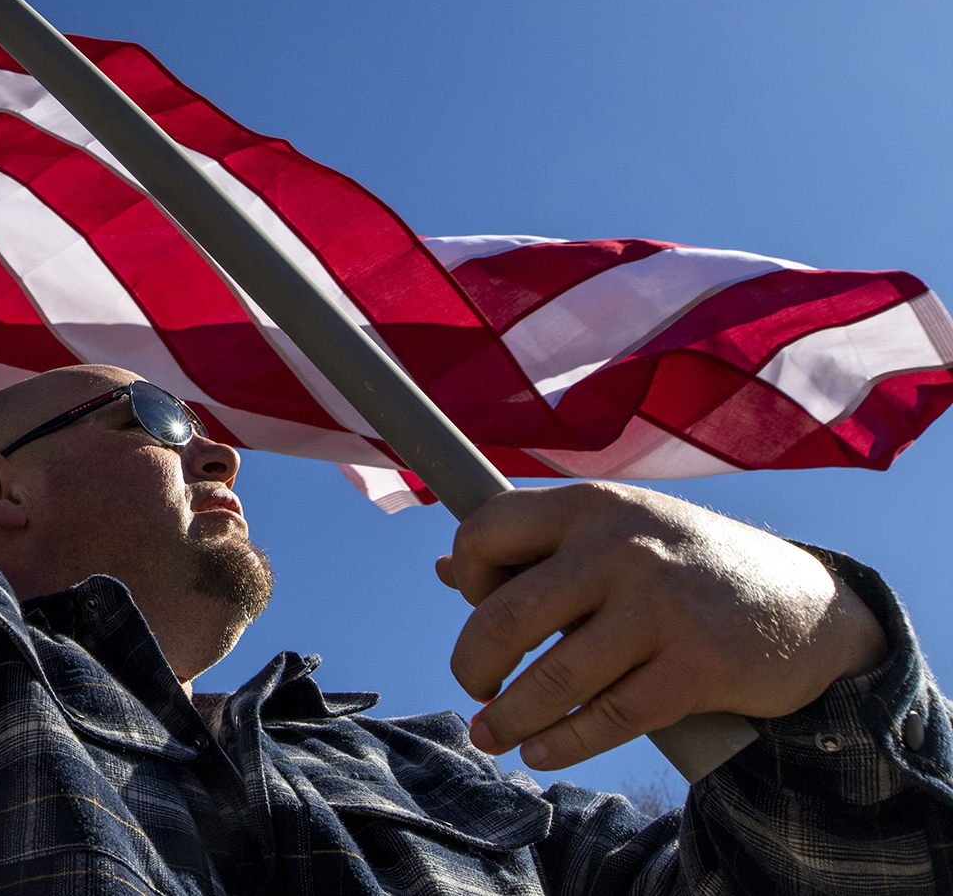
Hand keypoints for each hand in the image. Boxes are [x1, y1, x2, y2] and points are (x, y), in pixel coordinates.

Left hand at [437, 482, 887, 769]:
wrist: (811, 609)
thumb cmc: (690, 567)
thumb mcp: (620, 531)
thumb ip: (540, 549)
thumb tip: (446, 569)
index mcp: (594, 506)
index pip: (488, 530)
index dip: (469, 571)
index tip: (480, 604)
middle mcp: (621, 549)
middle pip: (507, 616)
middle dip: (472, 663)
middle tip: (472, 683)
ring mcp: (659, 609)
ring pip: (552, 679)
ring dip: (508, 717)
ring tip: (490, 734)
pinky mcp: (695, 669)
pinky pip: (605, 718)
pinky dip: (561, 742)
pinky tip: (538, 751)